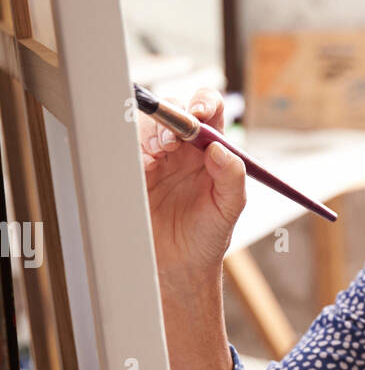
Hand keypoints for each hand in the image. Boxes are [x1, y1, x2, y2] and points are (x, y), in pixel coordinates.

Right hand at [137, 87, 245, 278]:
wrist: (179, 266)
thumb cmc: (208, 236)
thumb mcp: (229, 209)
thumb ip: (232, 178)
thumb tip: (220, 149)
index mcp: (211, 150)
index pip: (209, 110)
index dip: (203, 103)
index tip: (199, 114)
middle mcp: (183, 148)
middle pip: (174, 111)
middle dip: (172, 117)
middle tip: (173, 139)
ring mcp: (156, 158)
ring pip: (148, 125)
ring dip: (152, 133)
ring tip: (159, 155)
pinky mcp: (134, 172)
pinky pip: (127, 149)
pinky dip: (134, 150)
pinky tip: (144, 167)